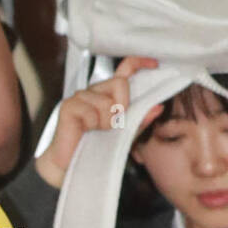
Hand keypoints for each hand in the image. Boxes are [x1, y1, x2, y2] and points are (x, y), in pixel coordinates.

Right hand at [35, 57, 162, 188]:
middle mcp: (95, 91)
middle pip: (120, 83)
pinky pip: (91, 113)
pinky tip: (84, 131)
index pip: (125, 71)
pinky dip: (92, 126)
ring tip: (95, 131)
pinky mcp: (69, 106)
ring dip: (105, 122)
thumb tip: (158, 107)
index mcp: (108, 94)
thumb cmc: (95, 148)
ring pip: (106, 102)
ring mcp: (80, 97)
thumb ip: (140, 120)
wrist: (72, 165)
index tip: (154, 64)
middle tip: (111, 124)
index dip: (139, 62)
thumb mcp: (125, 134)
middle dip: (122, 107)